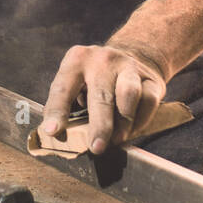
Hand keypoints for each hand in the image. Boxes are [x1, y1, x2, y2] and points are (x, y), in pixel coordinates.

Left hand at [40, 43, 168, 154]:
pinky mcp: (150, 78)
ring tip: (117, 140)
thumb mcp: (77, 81)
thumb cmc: (96, 78)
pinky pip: (148, 101)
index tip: (52, 131)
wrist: (134, 54)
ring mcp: (128, 66)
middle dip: (99, 126)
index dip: (57, 111)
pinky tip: (132, 131)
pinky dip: (140, 120)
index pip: (62, 88)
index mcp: (77, 60)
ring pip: (128, 94)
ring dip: (123, 122)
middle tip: (96, 148)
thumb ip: (69, 105)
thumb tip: (61, 137)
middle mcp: (102, 60)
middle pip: (100, 96)